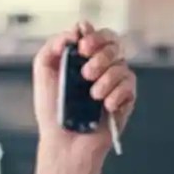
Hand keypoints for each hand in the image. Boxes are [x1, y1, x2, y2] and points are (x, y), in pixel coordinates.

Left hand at [32, 21, 136, 158]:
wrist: (64, 141)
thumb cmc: (52, 108)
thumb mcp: (43, 71)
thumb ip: (53, 46)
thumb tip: (74, 32)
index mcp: (82, 56)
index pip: (96, 33)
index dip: (93, 35)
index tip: (82, 47)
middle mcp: (100, 65)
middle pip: (114, 42)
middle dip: (101, 54)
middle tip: (85, 74)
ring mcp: (114, 81)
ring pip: (122, 64)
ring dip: (106, 78)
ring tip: (93, 95)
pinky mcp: (125, 98)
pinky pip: (130, 84)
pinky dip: (117, 93)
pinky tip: (105, 105)